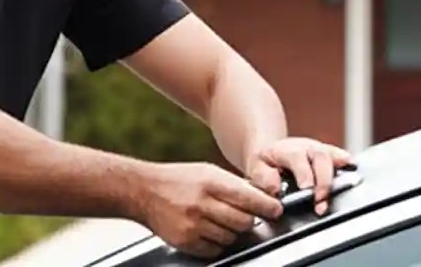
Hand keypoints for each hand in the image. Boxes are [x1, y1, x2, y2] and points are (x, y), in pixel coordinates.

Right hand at [138, 161, 283, 258]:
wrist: (143, 191)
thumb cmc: (178, 179)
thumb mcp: (207, 172)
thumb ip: (232, 184)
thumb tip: (261, 197)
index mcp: (210, 182)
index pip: (248, 197)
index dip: (267, 206)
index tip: (276, 210)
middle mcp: (202, 204)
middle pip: (243, 221)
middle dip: (249, 220)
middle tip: (246, 215)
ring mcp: (193, 225)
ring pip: (231, 237)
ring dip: (232, 232)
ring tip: (221, 220)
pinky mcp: (186, 242)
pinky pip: (215, 249)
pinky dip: (218, 242)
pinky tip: (210, 230)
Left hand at [245, 137, 353, 214]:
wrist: (273, 151)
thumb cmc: (265, 163)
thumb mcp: (256, 168)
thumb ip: (264, 178)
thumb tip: (276, 189)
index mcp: (286, 150)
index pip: (297, 158)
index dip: (304, 173)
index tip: (307, 189)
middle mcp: (305, 147)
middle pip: (320, 158)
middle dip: (323, 181)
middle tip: (320, 201)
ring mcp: (319, 149)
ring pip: (332, 156)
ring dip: (337, 177)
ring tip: (339, 192)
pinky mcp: (329, 154)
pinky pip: (340, 155)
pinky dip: (347, 162)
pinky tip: (353, 167)